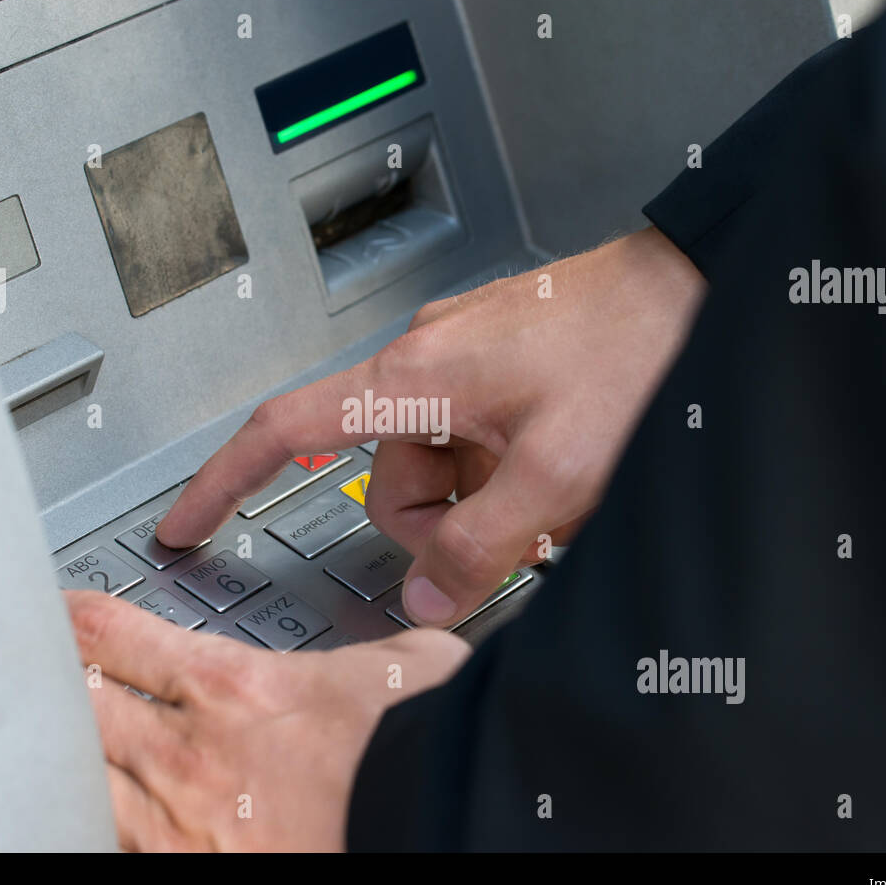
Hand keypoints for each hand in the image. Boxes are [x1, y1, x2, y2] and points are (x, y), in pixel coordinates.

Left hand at [67, 589, 469, 851]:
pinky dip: (93, 826)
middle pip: (69, 705)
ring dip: (56, 760)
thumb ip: (369, 649)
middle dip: (43, 685)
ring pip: (73, 781)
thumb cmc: (425, 746)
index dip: (63, 617)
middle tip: (26, 675)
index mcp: (229, 687)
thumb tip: (386, 649)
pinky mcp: (188, 874)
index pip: (108, 633)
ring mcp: (176, 825)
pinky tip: (85, 817)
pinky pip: (108, 845)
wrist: (442, 815)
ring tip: (41, 749)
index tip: (50, 615)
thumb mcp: (405, 664)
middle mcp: (186, 754)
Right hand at [157, 226, 704, 626]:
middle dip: (441, 527)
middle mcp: (423, 359)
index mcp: (413, 379)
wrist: (698, 287)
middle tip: (519, 530)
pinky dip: (507, 472)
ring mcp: (462, 359)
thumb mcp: (557, 477)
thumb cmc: (636, 352)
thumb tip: (422, 597)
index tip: (187, 523)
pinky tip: (564, 466)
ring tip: (560, 489)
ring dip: (487, 500)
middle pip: (383, 479)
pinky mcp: (498, 364)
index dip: (223, 481)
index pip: (285, 432)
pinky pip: (473, 440)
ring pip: (435, 469)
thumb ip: (479, 548)